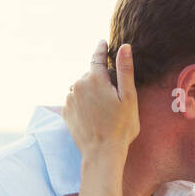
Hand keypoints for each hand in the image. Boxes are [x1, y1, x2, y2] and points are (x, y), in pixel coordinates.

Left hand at [62, 40, 138, 156]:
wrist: (101, 153)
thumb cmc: (120, 127)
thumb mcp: (128, 97)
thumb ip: (125, 70)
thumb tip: (124, 47)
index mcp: (95, 78)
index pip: (97, 56)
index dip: (101, 49)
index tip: (103, 42)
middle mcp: (78, 85)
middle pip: (90, 74)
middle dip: (100, 79)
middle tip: (112, 96)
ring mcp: (69, 99)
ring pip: (81, 87)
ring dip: (90, 91)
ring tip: (102, 108)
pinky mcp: (65, 112)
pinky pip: (75, 100)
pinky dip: (83, 103)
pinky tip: (93, 115)